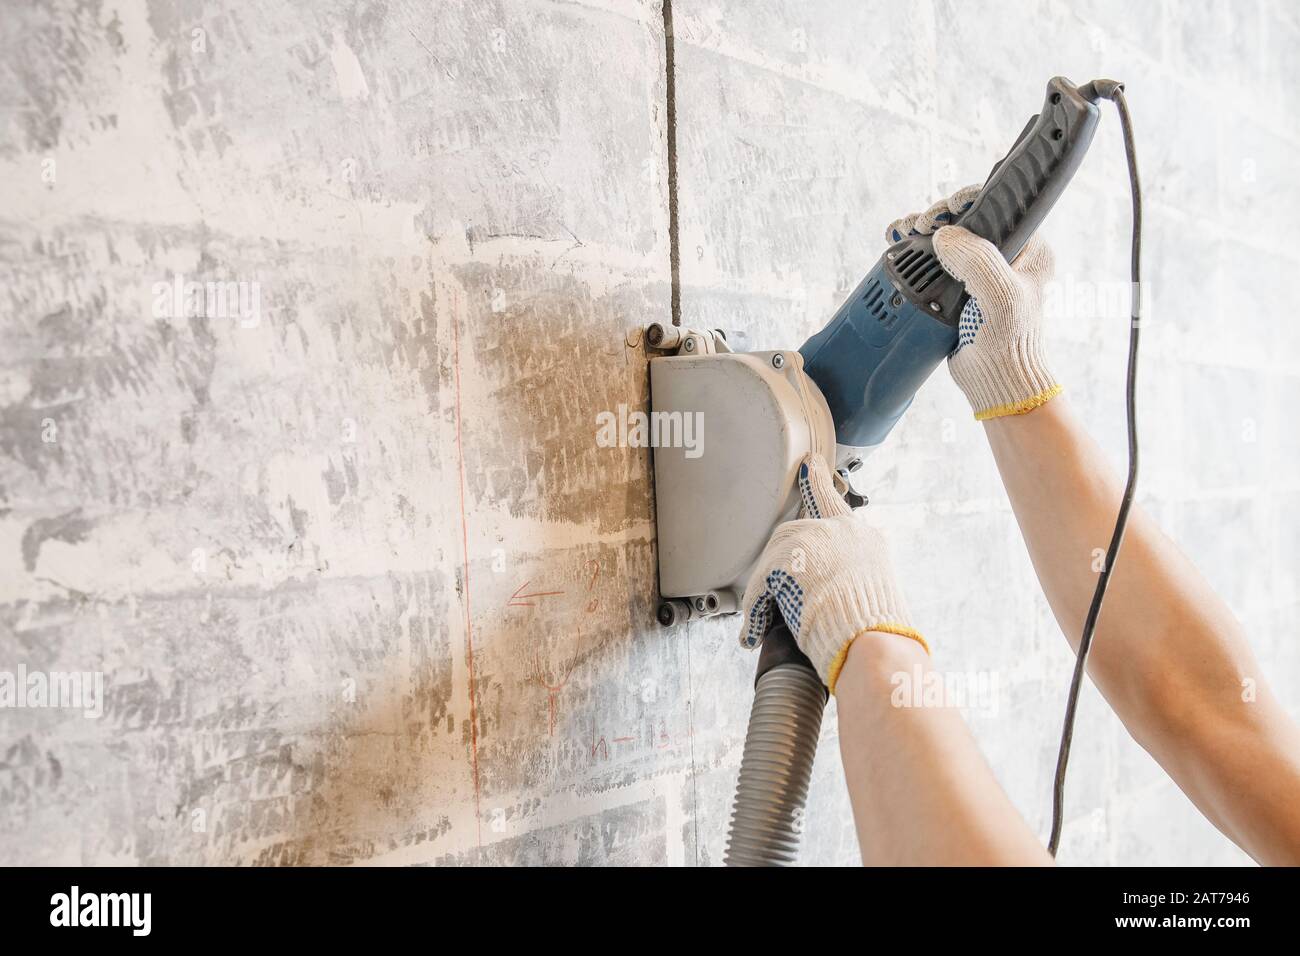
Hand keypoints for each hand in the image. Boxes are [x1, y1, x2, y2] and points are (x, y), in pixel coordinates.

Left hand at [739, 454, 926, 693]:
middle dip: (778, 561)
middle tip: (775, 586)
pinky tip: (755, 634)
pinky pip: (760, 587)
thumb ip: (853, 573)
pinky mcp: (788, 557)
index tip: (809, 464)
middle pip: (792, 535)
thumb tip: (833, 587)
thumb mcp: (874, 588)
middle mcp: (838, 529)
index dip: (818, 482)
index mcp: (861, 537)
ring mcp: (813, 539)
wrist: (872, 639)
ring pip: (774, 563)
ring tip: (768, 626)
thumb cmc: (875, 629)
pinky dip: (756, 614)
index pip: (833, 501)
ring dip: (768, 597)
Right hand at [888, 187, 1059, 420]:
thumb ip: (977, 260)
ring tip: (901, 232)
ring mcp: (981, 273)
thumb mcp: (1000, 297)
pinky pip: (934, 261)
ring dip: (921, 231)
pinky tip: (898, 244)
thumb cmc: (1009, 342)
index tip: (943, 210)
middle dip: (937, 217)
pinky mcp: (959, 289)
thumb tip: (944, 234)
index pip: (996, 208)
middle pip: (966, 220)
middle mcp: (1006, 256)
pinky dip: (914, 251)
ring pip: (947, 238)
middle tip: (917, 225)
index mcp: (1028, 249)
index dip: (967, 201)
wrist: (995, 381)